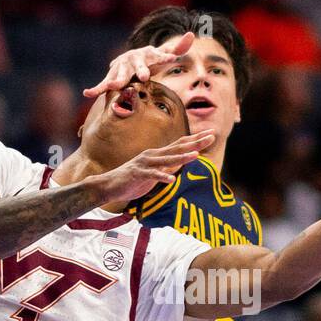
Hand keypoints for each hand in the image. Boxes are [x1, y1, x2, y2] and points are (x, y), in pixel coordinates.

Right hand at [83, 31, 194, 97]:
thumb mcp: (163, 55)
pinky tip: (87, 93)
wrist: (129, 60)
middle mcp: (133, 60)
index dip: (164, 57)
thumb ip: (177, 48)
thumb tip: (191, 35)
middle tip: (144, 76)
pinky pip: (103, 84)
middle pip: (137, 66)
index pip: (158, 56)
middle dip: (140, 70)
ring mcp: (121, 68)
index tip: (172, 59)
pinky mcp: (111, 77)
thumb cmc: (149, 60)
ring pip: (119, 75)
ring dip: (116, 80)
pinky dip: (96, 88)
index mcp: (147, 54)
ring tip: (114, 85)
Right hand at [92, 131, 213, 208]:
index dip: (196, 139)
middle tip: (211, 136)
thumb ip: (167, 166)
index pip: (180, 144)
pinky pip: (151, 175)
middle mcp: (153, 155)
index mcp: (158, 154)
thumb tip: (181, 163)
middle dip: (195, 142)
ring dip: (181, 157)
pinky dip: (161, 177)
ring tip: (195, 155)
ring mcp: (145, 163)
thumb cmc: (133, 180)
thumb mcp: (155, 173)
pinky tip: (171, 180)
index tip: (211, 134)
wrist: (109, 185)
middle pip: (177, 147)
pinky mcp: (137, 174)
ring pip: (166, 160)